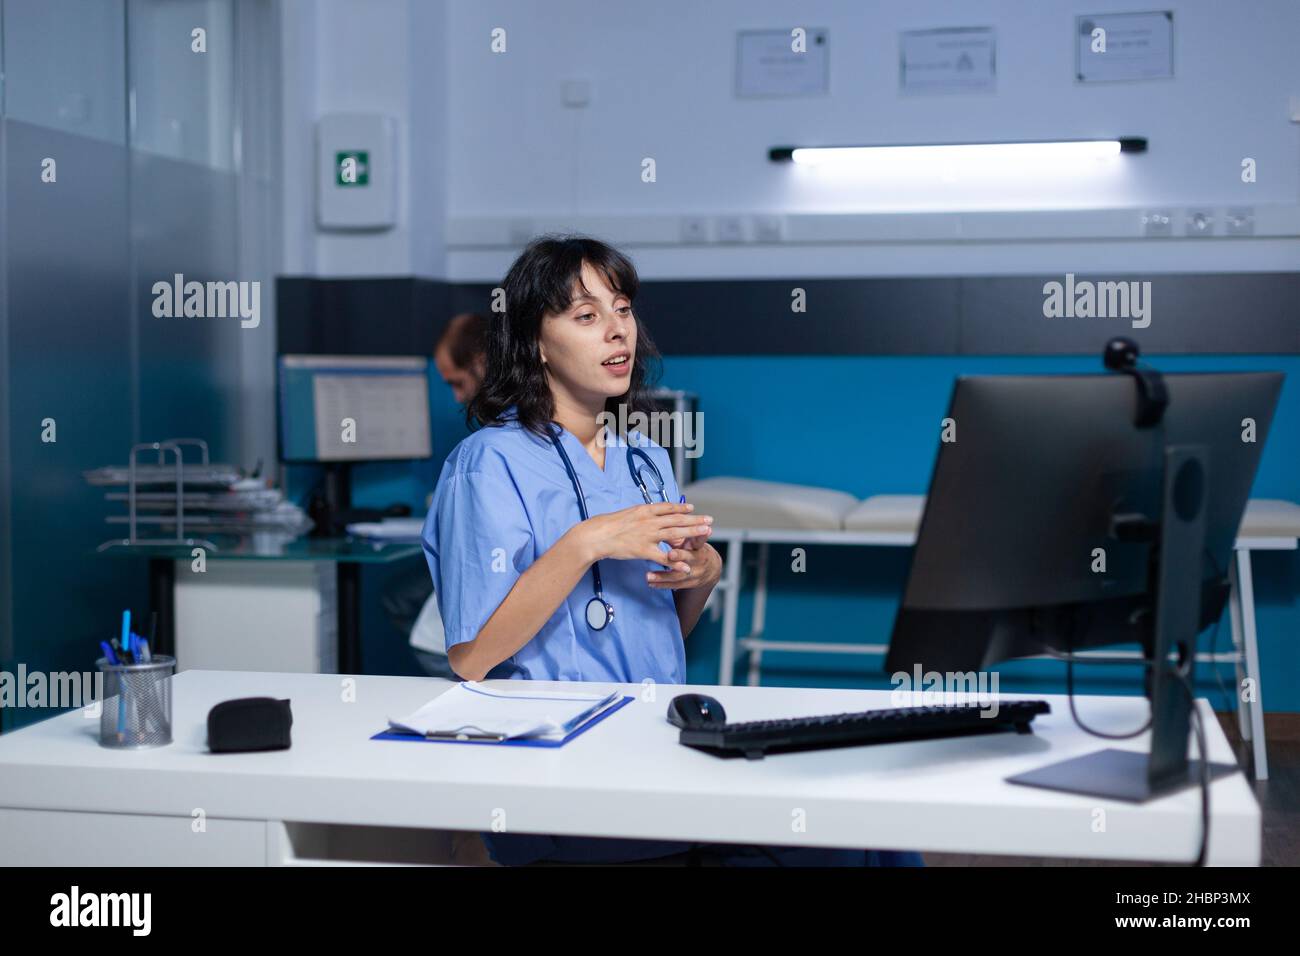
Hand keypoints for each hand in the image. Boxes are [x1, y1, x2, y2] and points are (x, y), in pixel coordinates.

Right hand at [573, 502, 713, 567]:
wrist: (596, 535)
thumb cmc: (607, 526)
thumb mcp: (626, 515)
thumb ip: (639, 516)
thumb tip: (647, 515)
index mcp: (644, 510)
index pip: (667, 508)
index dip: (681, 508)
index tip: (693, 508)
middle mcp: (649, 520)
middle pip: (677, 519)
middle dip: (694, 520)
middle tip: (709, 520)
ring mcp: (648, 535)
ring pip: (675, 533)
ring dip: (693, 533)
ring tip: (707, 533)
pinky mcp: (644, 550)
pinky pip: (663, 557)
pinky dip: (676, 561)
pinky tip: (686, 565)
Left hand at [646, 531, 720, 589]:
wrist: (710, 571)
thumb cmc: (695, 549)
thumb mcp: (692, 541)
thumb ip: (681, 533)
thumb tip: (665, 519)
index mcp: (698, 547)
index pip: (699, 540)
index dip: (701, 535)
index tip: (701, 531)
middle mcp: (698, 560)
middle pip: (689, 557)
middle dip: (680, 555)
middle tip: (670, 554)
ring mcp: (693, 573)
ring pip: (678, 575)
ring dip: (662, 576)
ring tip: (648, 576)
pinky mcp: (688, 583)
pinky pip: (673, 585)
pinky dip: (661, 584)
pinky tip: (650, 583)